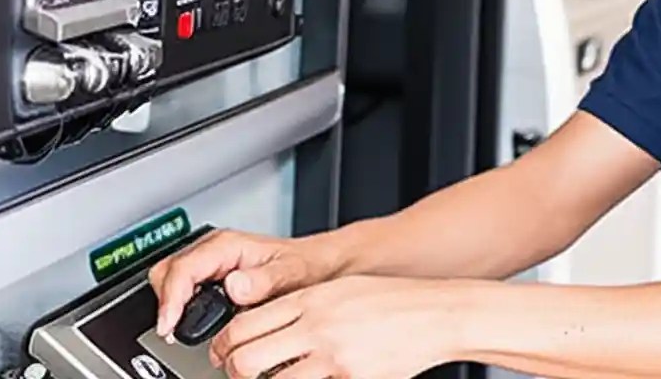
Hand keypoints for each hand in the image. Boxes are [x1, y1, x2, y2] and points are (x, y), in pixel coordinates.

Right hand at [148, 228, 341, 338]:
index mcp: (228, 245)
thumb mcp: (292, 272)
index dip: (172, 298)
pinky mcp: (212, 275)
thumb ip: (264, 280)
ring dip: (170, 303)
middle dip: (165, 300)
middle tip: (172, 330)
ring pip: (170, 278)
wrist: (320, 264)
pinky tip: (191, 323)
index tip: (170, 324)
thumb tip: (235, 285)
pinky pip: (182, 287)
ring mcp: (211, 262)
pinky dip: (179, 305)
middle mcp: (215, 250)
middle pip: (168, 270)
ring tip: (179, 330)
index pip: (184, 268)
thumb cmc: (308, 265)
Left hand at [209, 275, 457, 378]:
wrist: (438, 315)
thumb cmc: (395, 301)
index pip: (245, 323)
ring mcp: (333, 356)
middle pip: (246, 356)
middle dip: (232, 370)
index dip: (224, 344)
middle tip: (235, 373)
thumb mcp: (343, 289)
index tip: (222, 352)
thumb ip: (305, 305)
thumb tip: (267, 324)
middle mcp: (317, 325)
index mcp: (312, 298)